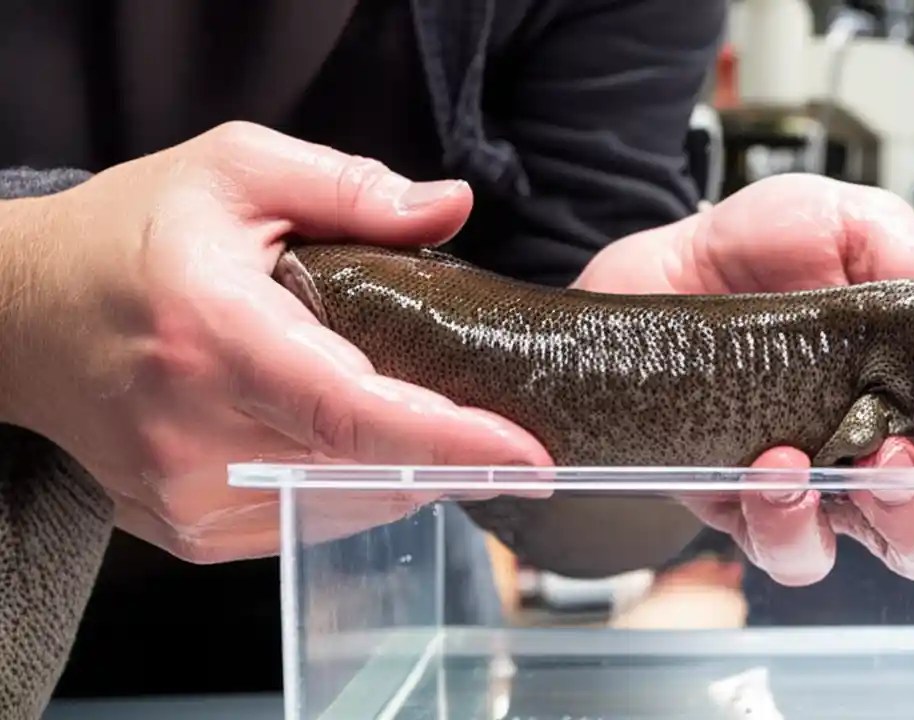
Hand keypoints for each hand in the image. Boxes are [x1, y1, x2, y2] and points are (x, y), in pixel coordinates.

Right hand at [0, 121, 550, 562]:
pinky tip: (365, 447)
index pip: (351, 412)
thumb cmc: (130, 236)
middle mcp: (194, 430)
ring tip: (438, 427)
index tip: (528, 456)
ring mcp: (186, 494)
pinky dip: (355, 490)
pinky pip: (305, 522)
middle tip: (508, 429)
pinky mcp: (187, 528)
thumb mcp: (235, 171)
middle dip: (451, 455)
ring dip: (408, 473)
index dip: (450, 441)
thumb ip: (348, 188)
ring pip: (343, 506)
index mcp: (213, 334)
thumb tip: (450, 206)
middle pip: (363, 469)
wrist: (19, 316)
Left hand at [573, 174, 913, 584]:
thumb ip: (912, 255)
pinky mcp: (753, 509)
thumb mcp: (839, 224)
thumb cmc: (755, 250)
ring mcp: (825, 487)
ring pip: (894, 549)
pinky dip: (792, 520)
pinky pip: (793, 550)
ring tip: (866, 460)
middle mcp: (889, 448)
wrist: (654, 271)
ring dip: (898, 516)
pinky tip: (775, 467)